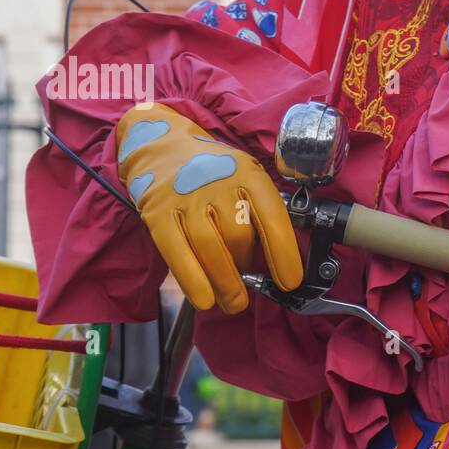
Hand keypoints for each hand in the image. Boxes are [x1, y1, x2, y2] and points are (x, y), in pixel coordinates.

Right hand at [116, 105, 302, 312]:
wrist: (159, 146)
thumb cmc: (212, 172)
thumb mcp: (246, 177)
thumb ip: (263, 212)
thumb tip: (282, 257)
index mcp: (248, 175)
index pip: (272, 218)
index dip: (284, 254)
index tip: (290, 281)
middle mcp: (218, 183)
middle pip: (239, 238)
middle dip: (247, 270)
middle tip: (248, 289)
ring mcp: (186, 198)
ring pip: (210, 248)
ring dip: (225, 283)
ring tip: (233, 303)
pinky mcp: (158, 212)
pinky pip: (177, 252)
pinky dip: (192, 280)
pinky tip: (204, 299)